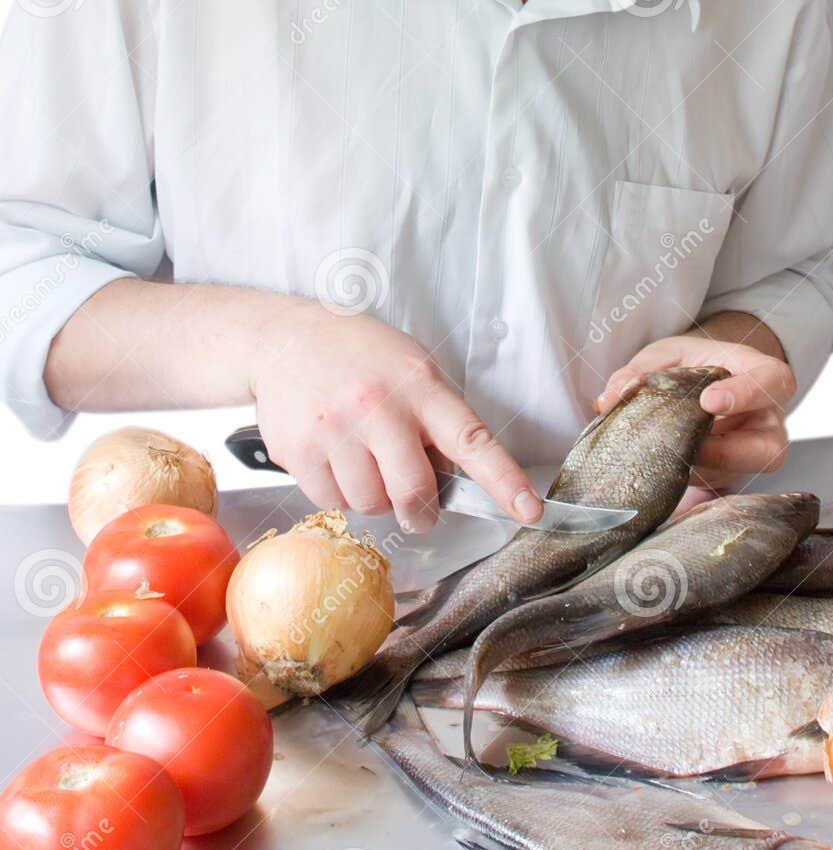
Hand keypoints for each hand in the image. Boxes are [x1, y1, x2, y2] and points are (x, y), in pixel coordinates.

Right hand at [249, 301, 541, 532]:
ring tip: (363, 459)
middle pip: (414, 492)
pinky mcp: (298, 450)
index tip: (529, 509)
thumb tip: (456, 479)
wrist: (285, 338)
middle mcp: (378, 407)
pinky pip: (331, 502)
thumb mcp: (411, 369)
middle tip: (417, 506)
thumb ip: (436, 421)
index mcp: (418, 386)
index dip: (503, 479)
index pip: (471, 440)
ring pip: (370, 504)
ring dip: (374, 497)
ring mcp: (334, 429)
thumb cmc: (360, 355)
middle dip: (421, 511)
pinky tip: (334, 459)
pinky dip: (338, 493)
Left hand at [593, 333, 795, 494]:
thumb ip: (640, 370)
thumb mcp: (667, 354)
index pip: (773, 381)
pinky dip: (685, 479)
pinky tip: (658, 470)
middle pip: (769, 448)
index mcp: (759, 373)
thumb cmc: (691, 364)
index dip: (747, 394)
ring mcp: (751, 453)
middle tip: (691, 448)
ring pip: (738, 475)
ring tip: (663, 458)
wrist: (701, 385)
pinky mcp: (729, 476)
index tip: (708, 401)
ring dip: (700, 470)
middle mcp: (765, 419)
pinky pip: (713, 486)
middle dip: (728, 453)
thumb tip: (609, 399)